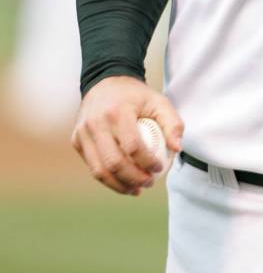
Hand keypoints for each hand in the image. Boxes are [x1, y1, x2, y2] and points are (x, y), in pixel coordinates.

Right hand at [71, 75, 183, 195]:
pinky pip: (92, 166)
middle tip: (149, 183)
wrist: (105, 82)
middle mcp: (96, 122)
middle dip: (133, 179)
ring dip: (119, 185)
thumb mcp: (159, 101)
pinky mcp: (76, 140)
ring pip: (99, 170)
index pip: (132, 146)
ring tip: (137, 189)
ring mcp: (82, 132)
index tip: (159, 168)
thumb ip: (173, 123)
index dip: (147, 162)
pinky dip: (108, 179)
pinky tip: (123, 183)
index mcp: (117, 111)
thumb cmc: (136, 96)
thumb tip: (176, 149)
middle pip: (114, 162)